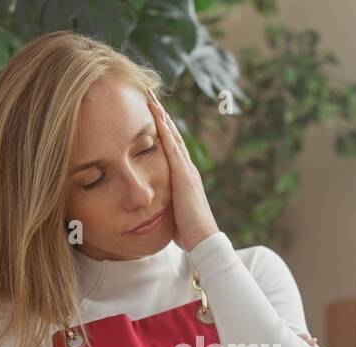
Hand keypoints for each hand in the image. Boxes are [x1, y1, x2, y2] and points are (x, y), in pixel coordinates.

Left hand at [147, 90, 218, 251]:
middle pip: (173, 136)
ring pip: (173, 136)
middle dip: (163, 117)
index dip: (164, 131)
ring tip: (152, 99)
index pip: (172, 148)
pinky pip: (171, 146)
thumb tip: (156, 205)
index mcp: (185, 177)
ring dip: (162, 117)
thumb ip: (167, 203)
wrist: (203, 239)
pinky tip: (156, 116)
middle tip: (152, 98)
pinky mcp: (183, 175)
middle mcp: (188, 169)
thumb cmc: (188, 232)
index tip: (154, 116)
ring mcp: (186, 170)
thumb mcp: (174, 212)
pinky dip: (164, 130)